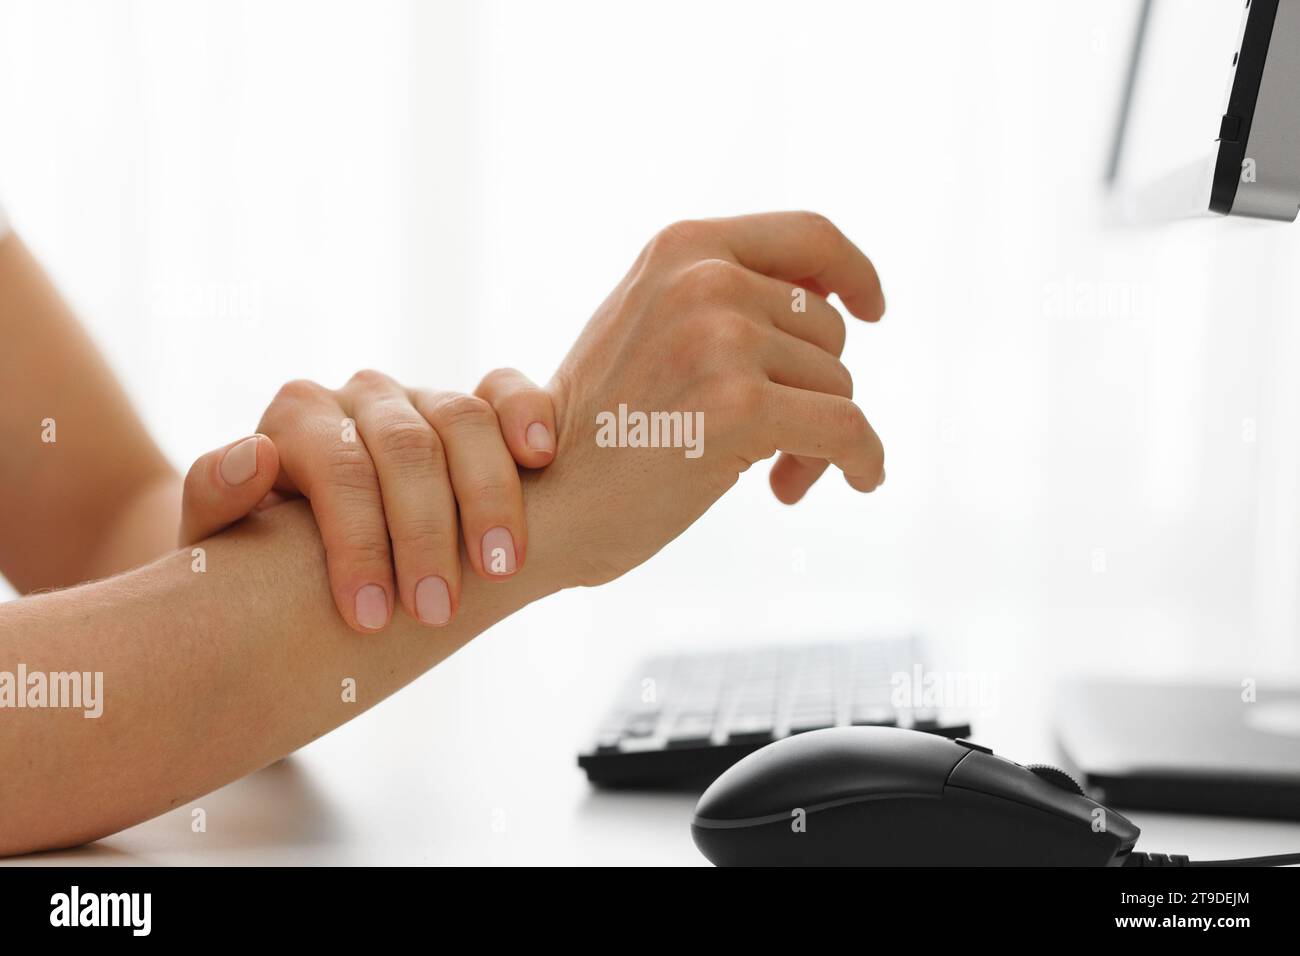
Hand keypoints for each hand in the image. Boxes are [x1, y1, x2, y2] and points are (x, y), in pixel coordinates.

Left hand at [179, 369, 556, 631]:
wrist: (302, 548)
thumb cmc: (258, 557)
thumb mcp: (219, 542)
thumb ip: (215, 498)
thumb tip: (254, 456)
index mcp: (296, 417)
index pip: (336, 467)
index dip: (356, 542)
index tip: (368, 620)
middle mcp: (361, 398)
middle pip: (405, 448)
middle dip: (424, 534)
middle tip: (436, 612)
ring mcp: (423, 397)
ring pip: (463, 419)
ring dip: (488, 495)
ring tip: (500, 570)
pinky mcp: (477, 405)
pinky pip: (506, 390)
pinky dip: (525, 414)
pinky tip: (539, 457)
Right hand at [523, 211, 884, 590]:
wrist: (547, 501)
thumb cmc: (600, 426)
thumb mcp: (650, 322)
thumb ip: (728, 293)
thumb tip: (834, 295)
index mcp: (684, 247)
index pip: (807, 236)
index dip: (853, 270)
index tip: (871, 306)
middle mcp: (703, 279)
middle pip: (827, 326)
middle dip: (815, 385)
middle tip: (781, 440)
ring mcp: (721, 340)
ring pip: (837, 383)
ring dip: (817, 435)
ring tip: (772, 470)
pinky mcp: (741, 406)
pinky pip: (847, 429)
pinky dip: (864, 460)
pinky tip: (859, 479)